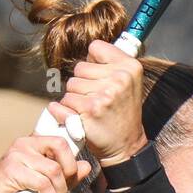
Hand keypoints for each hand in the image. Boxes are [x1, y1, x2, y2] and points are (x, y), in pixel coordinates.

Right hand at [0, 135, 92, 192]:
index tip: (70, 177)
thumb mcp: (45, 182)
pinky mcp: (11, 170)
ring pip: (54, 170)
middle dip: (69, 171)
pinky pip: (42, 183)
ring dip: (58, 191)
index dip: (72, 159)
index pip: (62, 140)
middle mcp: (24, 144)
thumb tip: (86, 166)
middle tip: (63, 190)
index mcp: (32, 142)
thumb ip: (65, 174)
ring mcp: (17, 155)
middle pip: (61, 148)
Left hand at [53, 40, 147, 164]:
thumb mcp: (128, 83)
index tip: (102, 78)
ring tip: (91, 110)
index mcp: (130, 67)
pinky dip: (65, 112)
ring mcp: (104, 94)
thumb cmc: (122, 112)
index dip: (94, 63)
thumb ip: (111, 63)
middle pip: (79, 68)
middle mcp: (120, 78)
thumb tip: (89, 47)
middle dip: (83, 84)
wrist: (125, 145)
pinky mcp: (89, 110)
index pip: (95, 48)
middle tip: (98, 100)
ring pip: (70, 85)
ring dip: (75, 98)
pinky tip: (79, 119)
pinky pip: (62, 103)